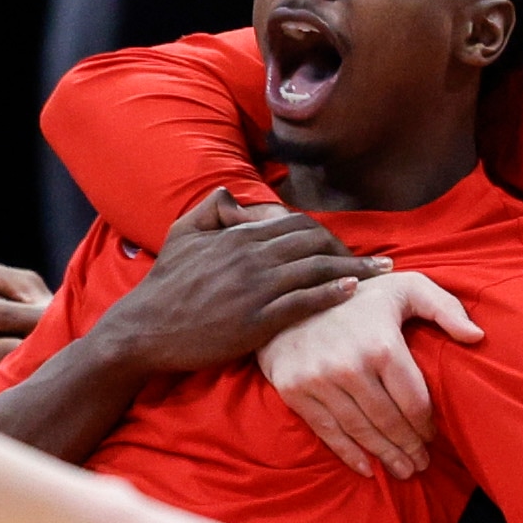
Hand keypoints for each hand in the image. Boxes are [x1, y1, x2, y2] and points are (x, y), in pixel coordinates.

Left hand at [0, 261, 51, 403]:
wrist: (71, 347)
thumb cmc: (32, 307)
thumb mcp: (22, 283)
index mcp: (47, 312)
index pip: (0, 314)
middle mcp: (54, 344)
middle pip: (5, 350)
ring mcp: (52, 371)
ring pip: (10, 379)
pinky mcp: (46, 394)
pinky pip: (14, 401)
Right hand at [97, 191, 377, 381]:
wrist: (144, 330)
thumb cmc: (164, 286)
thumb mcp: (182, 235)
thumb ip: (209, 208)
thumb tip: (232, 193)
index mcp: (237, 235)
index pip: (295, 225)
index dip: (327, 234)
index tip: (346, 247)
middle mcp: (250, 256)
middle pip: (313, 243)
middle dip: (348, 251)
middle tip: (376, 264)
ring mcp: (254, 288)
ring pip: (314, 269)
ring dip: (353, 270)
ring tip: (379, 276)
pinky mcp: (256, 320)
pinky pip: (303, 302)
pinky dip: (330, 294)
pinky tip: (351, 293)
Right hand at [262, 271, 479, 477]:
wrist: (291, 291)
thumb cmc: (359, 294)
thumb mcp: (405, 286)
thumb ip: (444, 307)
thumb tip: (477, 337)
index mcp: (381, 344)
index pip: (413, 401)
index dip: (427, 425)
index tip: (433, 437)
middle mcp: (349, 366)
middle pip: (389, 422)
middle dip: (409, 448)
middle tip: (421, 464)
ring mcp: (319, 381)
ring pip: (361, 431)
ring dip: (385, 456)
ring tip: (403, 470)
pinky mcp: (295, 390)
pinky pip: (327, 432)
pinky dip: (349, 455)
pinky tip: (367, 468)